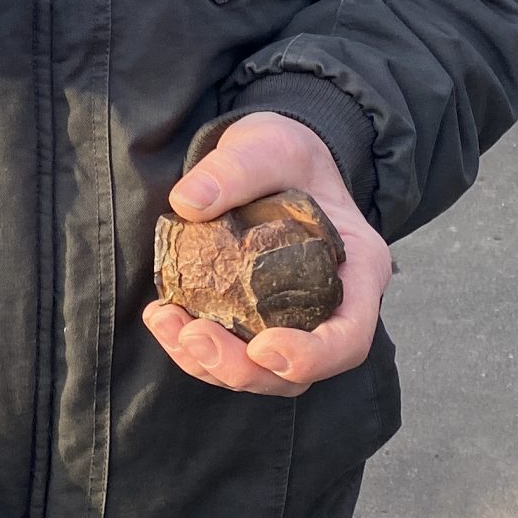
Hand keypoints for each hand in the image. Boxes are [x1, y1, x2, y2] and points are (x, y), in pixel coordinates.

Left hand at [143, 111, 390, 397]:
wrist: (268, 158)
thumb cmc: (286, 153)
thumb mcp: (269, 145)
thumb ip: (237, 168)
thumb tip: (188, 202)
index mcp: (357, 269)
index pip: (350, 337)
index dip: (313, 357)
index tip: (264, 348)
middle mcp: (330, 307)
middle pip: (298, 373)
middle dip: (243, 369)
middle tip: (194, 336)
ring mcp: (289, 321)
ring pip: (258, 372)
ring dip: (209, 363)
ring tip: (165, 323)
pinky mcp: (251, 321)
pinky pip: (228, 351)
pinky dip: (192, 346)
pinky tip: (160, 315)